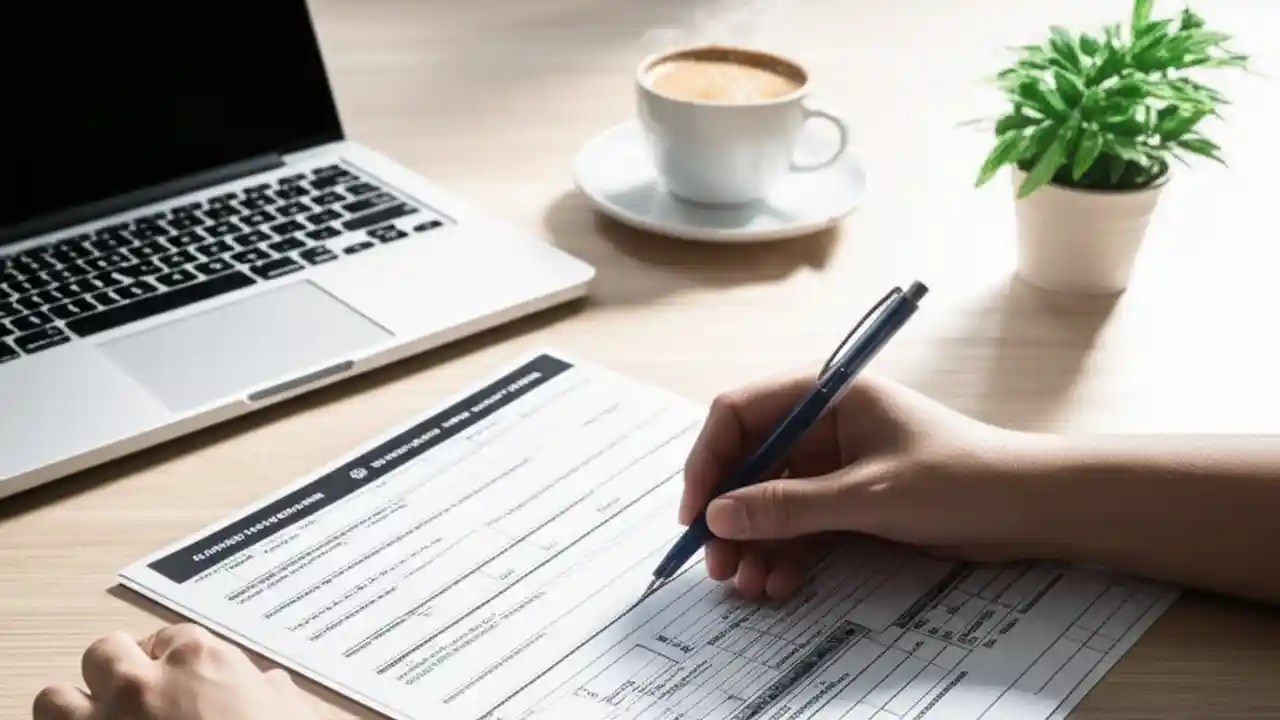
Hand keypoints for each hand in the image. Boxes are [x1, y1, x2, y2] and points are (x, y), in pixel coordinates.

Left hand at [33, 623, 324, 719]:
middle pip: (106, 652)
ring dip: (72, 710)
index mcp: (200, 660)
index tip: (177, 678)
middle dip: (115, 672)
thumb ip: (272, 691)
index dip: (172, 660)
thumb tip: (268, 686)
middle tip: (133, 694)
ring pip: (55, 698)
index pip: (172, 637)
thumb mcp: (292, 712)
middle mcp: (143, 683)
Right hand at [680, 373, 1044, 600]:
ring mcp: (837, 463)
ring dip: (756, 542)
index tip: (696, 513)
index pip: (740, 414)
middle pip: (751, 463)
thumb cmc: (960, 480)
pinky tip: (779, 582)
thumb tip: (719, 516)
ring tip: (748, 585)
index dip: (709, 461)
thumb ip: (790, 507)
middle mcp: (825, 424)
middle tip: (717, 565)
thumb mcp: (868, 495)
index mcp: (827, 395)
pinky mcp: (851, 499)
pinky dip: (786, 552)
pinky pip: (801, 524)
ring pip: (772, 500)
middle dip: (730, 515)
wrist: (1030, 509)